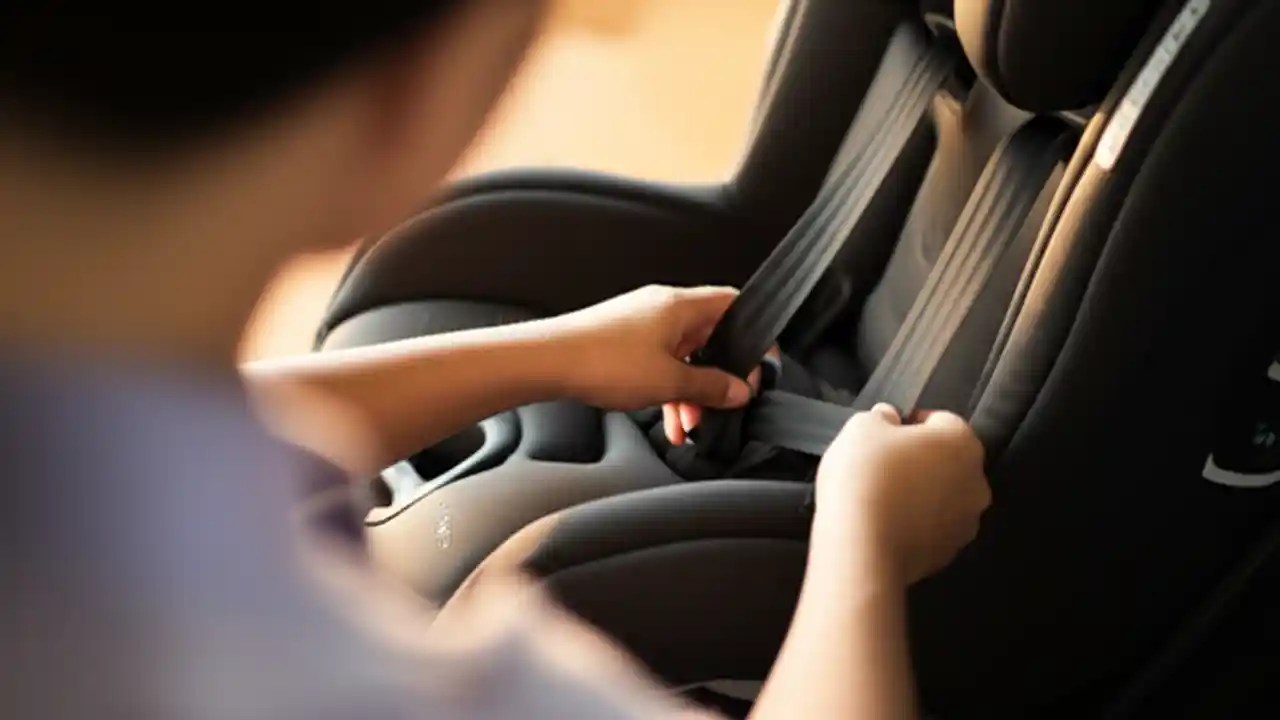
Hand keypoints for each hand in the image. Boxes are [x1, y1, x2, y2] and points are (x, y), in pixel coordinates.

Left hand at [553, 285, 759, 412]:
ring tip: (688, 425)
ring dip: (690, 392)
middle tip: (722, 406)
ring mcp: (642, 324)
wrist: (547, 362)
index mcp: (680, 305)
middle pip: (709, 338)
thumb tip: (739, 390)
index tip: (758, 370)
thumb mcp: (668, 381)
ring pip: (683, 357)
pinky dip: (667, 390)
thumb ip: (709, 387)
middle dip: (717, 377)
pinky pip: (659, 364)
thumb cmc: (602, 361)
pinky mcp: (623, 342)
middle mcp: (663, 308)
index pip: (735, 306)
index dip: (753, 337)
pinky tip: (666, 420)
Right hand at [815, 404, 989, 583]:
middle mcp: (976, 480)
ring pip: (943, 497)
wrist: (862, 548)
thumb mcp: (861, 428)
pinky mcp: (951, 553)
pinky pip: (933, 529)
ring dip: (921, 494)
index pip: (941, 420)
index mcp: (961, 440)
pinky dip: (916, 524)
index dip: (910, 424)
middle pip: (948, 461)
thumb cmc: (865, 476)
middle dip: (921, 461)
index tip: (886, 437)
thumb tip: (890, 419)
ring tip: (882, 500)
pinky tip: (887, 525)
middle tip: (883, 467)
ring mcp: (967, 521)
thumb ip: (881, 417)